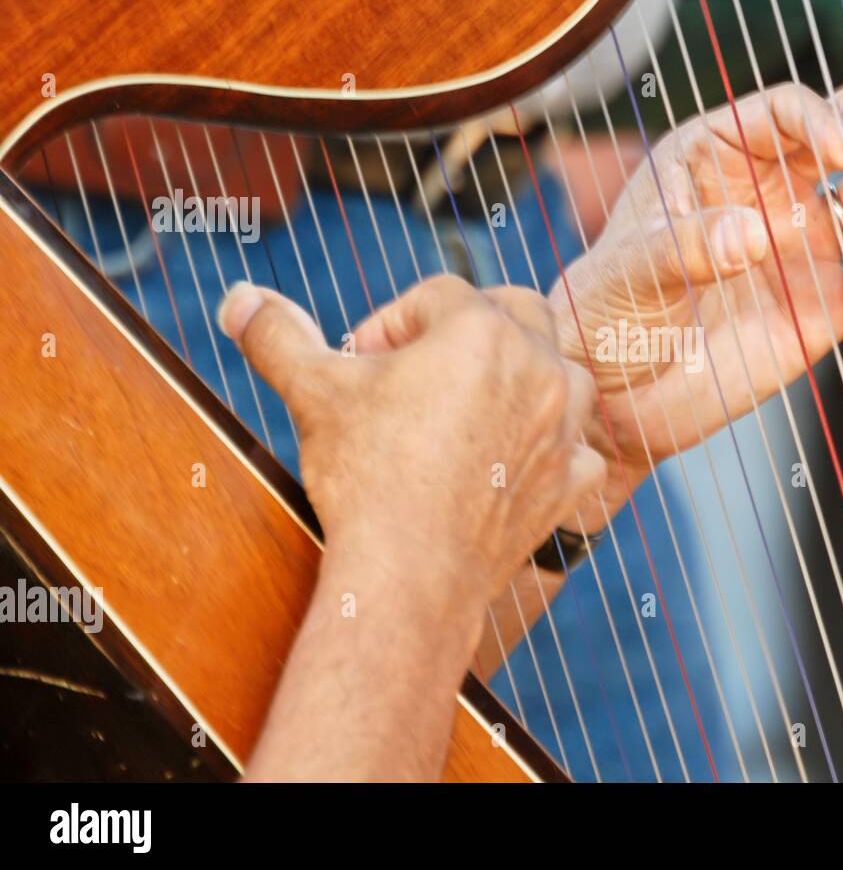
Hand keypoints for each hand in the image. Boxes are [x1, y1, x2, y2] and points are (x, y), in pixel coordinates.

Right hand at [218, 275, 605, 614]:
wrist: (410, 575)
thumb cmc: (364, 476)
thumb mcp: (313, 392)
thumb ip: (278, 336)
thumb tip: (238, 298)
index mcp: (481, 330)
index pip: (437, 294)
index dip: (393, 321)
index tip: (363, 361)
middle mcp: (536, 367)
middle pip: (515, 310)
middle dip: (471, 325)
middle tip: (424, 366)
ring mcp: (562, 425)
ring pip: (560, 371)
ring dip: (525, 376)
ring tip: (473, 404)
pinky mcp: (571, 479)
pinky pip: (577, 447)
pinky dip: (553, 448)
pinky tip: (513, 459)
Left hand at [552, 82, 842, 522]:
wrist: (616, 395)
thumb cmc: (607, 313)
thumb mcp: (632, 270)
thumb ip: (688, 246)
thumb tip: (753, 235)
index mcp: (717, 155)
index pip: (788, 110)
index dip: (826, 120)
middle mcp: (770, 189)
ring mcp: (803, 245)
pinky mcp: (826, 305)